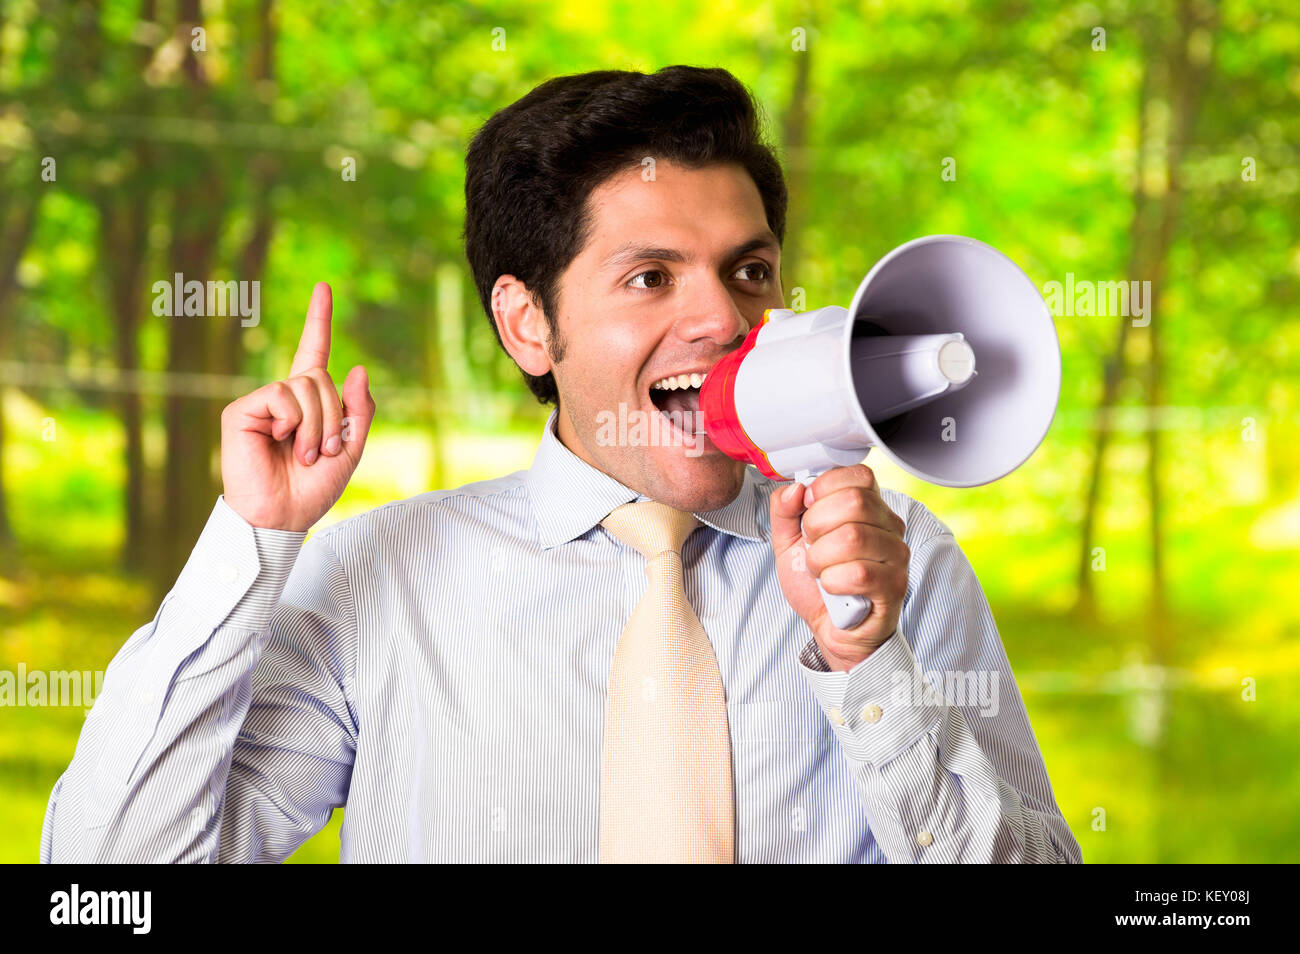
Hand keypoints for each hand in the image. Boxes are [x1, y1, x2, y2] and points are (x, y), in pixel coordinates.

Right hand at [220, 282, 374, 531]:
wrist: (284, 515)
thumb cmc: (314, 488)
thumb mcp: (352, 449)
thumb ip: (360, 410)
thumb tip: (358, 368)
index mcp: (309, 403)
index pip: (313, 352)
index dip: (319, 320)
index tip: (323, 287)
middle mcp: (284, 397)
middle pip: (321, 377)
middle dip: (334, 416)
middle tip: (325, 450)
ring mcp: (262, 402)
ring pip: (304, 385)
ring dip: (316, 424)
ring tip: (305, 454)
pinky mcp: (242, 411)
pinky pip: (281, 395)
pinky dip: (293, 420)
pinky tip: (280, 441)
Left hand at [769, 464, 908, 671]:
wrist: (831, 629)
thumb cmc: (817, 584)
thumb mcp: (789, 542)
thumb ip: (784, 511)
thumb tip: (795, 488)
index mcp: (868, 508)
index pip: (859, 475)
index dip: (825, 488)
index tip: (809, 509)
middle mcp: (889, 527)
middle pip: (854, 502)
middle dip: (817, 525)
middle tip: (812, 545)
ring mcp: (895, 556)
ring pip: (854, 538)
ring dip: (821, 558)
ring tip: (820, 570)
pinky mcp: (894, 586)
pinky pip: (859, 574)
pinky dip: (832, 582)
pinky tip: (831, 588)